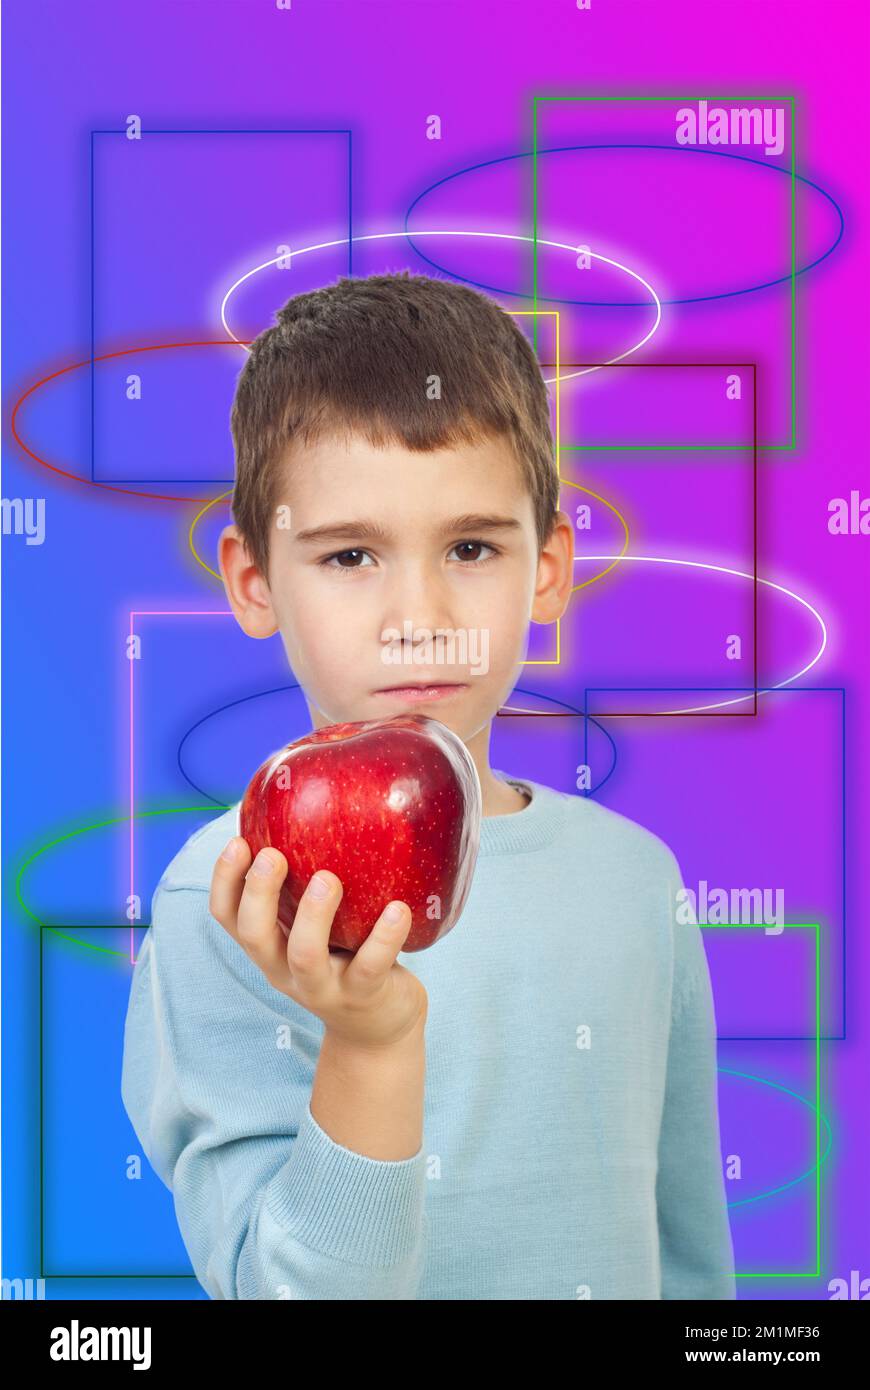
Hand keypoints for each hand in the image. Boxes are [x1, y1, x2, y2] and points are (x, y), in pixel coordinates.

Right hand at [209, 837, 428, 1049]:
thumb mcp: (318, 929)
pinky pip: (370, 967)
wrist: (377, 1031)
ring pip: (305, 956)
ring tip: (328, 879)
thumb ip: (308, 887)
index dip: (223, 881)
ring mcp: (324, 987)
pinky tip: (398, 908)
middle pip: (254, 936)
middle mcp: (286, 970)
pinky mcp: (364, 996)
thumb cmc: (346, 959)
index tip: (238, 841)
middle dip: (258, 894)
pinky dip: (384, 937)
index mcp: (270, 947)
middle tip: (272, 855)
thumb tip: (313, 809)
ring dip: (313, 915)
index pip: (226, 917)